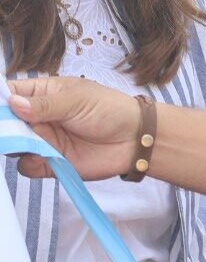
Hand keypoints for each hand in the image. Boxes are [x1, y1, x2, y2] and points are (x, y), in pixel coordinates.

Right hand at [7, 77, 138, 179]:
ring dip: (13, 146)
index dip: (0, 102)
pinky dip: (29, 164)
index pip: (7, 95)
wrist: (135, 139)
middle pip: (4, 123)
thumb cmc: (109, 110)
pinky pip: (27, 166)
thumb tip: (13, 104)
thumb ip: (45, 104)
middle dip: (2, 128)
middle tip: (9, 130)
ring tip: (28, 142)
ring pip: (12, 146)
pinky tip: (42, 157)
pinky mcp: (51, 162)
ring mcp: (42, 141)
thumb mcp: (76, 100)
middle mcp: (36, 118)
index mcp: (40, 95)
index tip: (0, 110)